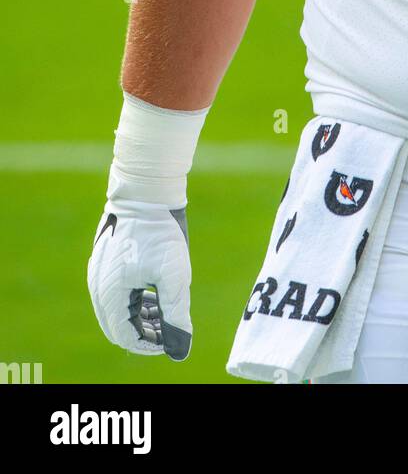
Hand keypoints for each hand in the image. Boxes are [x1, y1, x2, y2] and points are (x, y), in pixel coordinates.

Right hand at [87, 199, 192, 358]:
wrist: (147, 190)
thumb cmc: (161, 231)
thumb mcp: (174, 274)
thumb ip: (176, 313)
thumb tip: (181, 347)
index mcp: (110, 293)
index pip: (125, 335)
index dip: (149, 345)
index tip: (172, 341)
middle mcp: (97, 285)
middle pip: (117, 325)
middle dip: (143, 333)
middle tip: (169, 331)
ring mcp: (98, 271)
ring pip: (116, 309)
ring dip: (139, 317)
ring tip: (164, 315)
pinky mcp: (104, 259)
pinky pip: (114, 291)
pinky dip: (133, 300)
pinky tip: (154, 295)